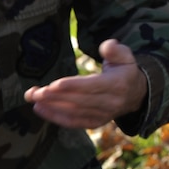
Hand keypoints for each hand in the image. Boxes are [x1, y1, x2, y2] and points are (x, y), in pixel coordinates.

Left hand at [23, 40, 146, 128]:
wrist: (136, 94)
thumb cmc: (124, 70)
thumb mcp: (125, 56)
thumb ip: (115, 50)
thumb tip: (107, 45)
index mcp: (116, 85)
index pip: (92, 87)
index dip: (72, 86)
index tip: (52, 85)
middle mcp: (110, 103)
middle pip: (78, 101)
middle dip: (54, 97)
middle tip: (33, 92)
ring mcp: (102, 115)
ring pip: (74, 113)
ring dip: (51, 107)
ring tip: (33, 99)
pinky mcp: (94, 122)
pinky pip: (73, 122)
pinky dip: (55, 117)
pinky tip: (40, 109)